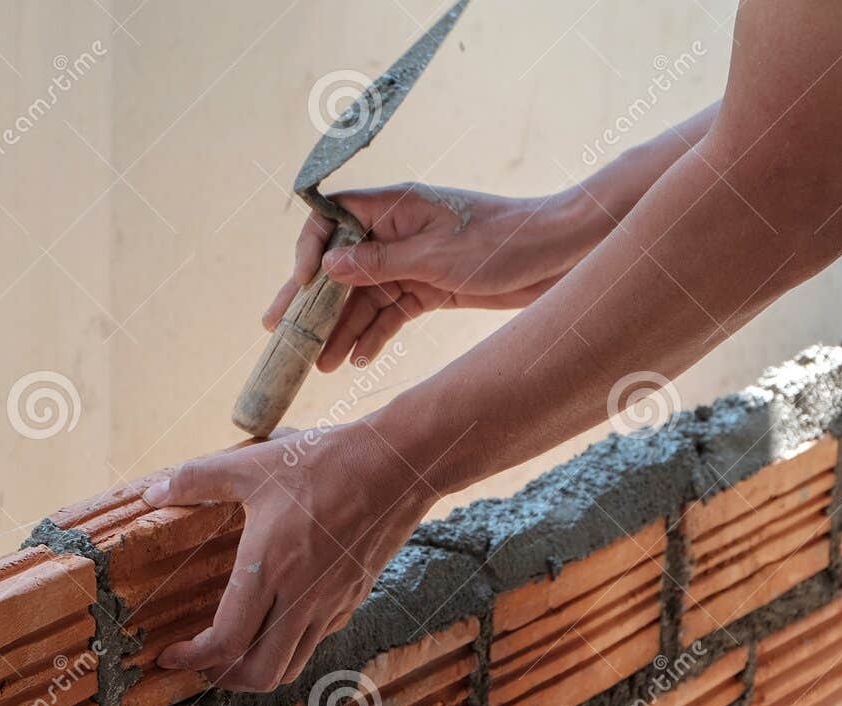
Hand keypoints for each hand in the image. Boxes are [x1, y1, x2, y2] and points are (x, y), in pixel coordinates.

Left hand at [143, 423, 434, 691]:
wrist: (399, 464)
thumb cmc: (325, 462)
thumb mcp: (252, 465)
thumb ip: (197, 479)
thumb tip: (151, 493)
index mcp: (270, 568)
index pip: (226, 641)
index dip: (193, 659)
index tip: (169, 657)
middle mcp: (302, 596)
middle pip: (260, 673)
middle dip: (224, 679)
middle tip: (201, 664)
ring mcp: (332, 602)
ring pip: (291, 664)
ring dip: (257, 669)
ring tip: (234, 653)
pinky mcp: (353, 597)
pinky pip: (316, 639)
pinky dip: (288, 645)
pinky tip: (277, 621)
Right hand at [262, 183, 604, 371]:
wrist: (561, 256)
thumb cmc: (507, 242)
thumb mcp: (438, 256)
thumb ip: (381, 264)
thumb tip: (327, 268)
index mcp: (396, 206)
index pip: (332, 221)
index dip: (310, 252)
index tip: (303, 287)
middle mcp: (398, 232)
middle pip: (341, 266)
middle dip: (313, 302)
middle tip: (280, 333)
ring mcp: (414, 262)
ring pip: (365, 297)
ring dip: (342, 329)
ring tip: (319, 364)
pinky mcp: (432, 289)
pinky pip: (393, 314)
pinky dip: (375, 336)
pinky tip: (356, 361)